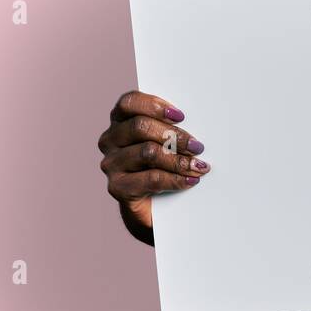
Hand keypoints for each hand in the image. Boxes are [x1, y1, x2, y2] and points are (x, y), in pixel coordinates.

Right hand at [98, 90, 210, 241]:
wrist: (154, 207)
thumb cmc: (164, 164)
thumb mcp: (167, 140)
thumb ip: (172, 126)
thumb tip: (199, 119)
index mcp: (120, 120)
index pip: (129, 102)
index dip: (154, 106)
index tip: (181, 116)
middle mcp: (110, 139)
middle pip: (140, 127)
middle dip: (174, 136)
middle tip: (198, 146)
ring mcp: (111, 164)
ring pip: (148, 152)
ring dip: (179, 159)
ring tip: (199, 166)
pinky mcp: (117, 187)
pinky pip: (151, 179)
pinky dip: (176, 179)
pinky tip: (191, 180)